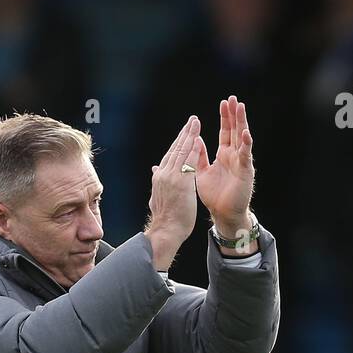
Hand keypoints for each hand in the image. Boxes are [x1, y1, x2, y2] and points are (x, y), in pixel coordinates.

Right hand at [145, 115, 201, 263]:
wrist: (166, 231)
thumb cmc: (165, 220)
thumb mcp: (158, 197)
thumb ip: (158, 182)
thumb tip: (154, 170)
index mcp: (159, 177)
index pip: (170, 155)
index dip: (178, 142)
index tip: (185, 132)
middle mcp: (163, 174)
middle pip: (175, 149)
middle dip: (184, 133)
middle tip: (192, 120)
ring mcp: (172, 177)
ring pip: (181, 151)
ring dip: (189, 135)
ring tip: (195, 122)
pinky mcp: (181, 182)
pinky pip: (188, 161)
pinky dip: (193, 148)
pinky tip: (198, 138)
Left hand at [194, 95, 255, 232]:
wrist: (222, 214)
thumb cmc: (214, 195)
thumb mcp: (202, 172)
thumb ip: (199, 156)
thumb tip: (194, 140)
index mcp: (223, 155)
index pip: (225, 132)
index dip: (225, 118)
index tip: (223, 103)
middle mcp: (234, 156)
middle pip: (235, 131)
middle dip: (234, 115)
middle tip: (234, 98)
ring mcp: (241, 162)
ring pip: (242, 138)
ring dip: (242, 123)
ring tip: (241, 108)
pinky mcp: (245, 172)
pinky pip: (246, 156)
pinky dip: (246, 145)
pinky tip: (245, 133)